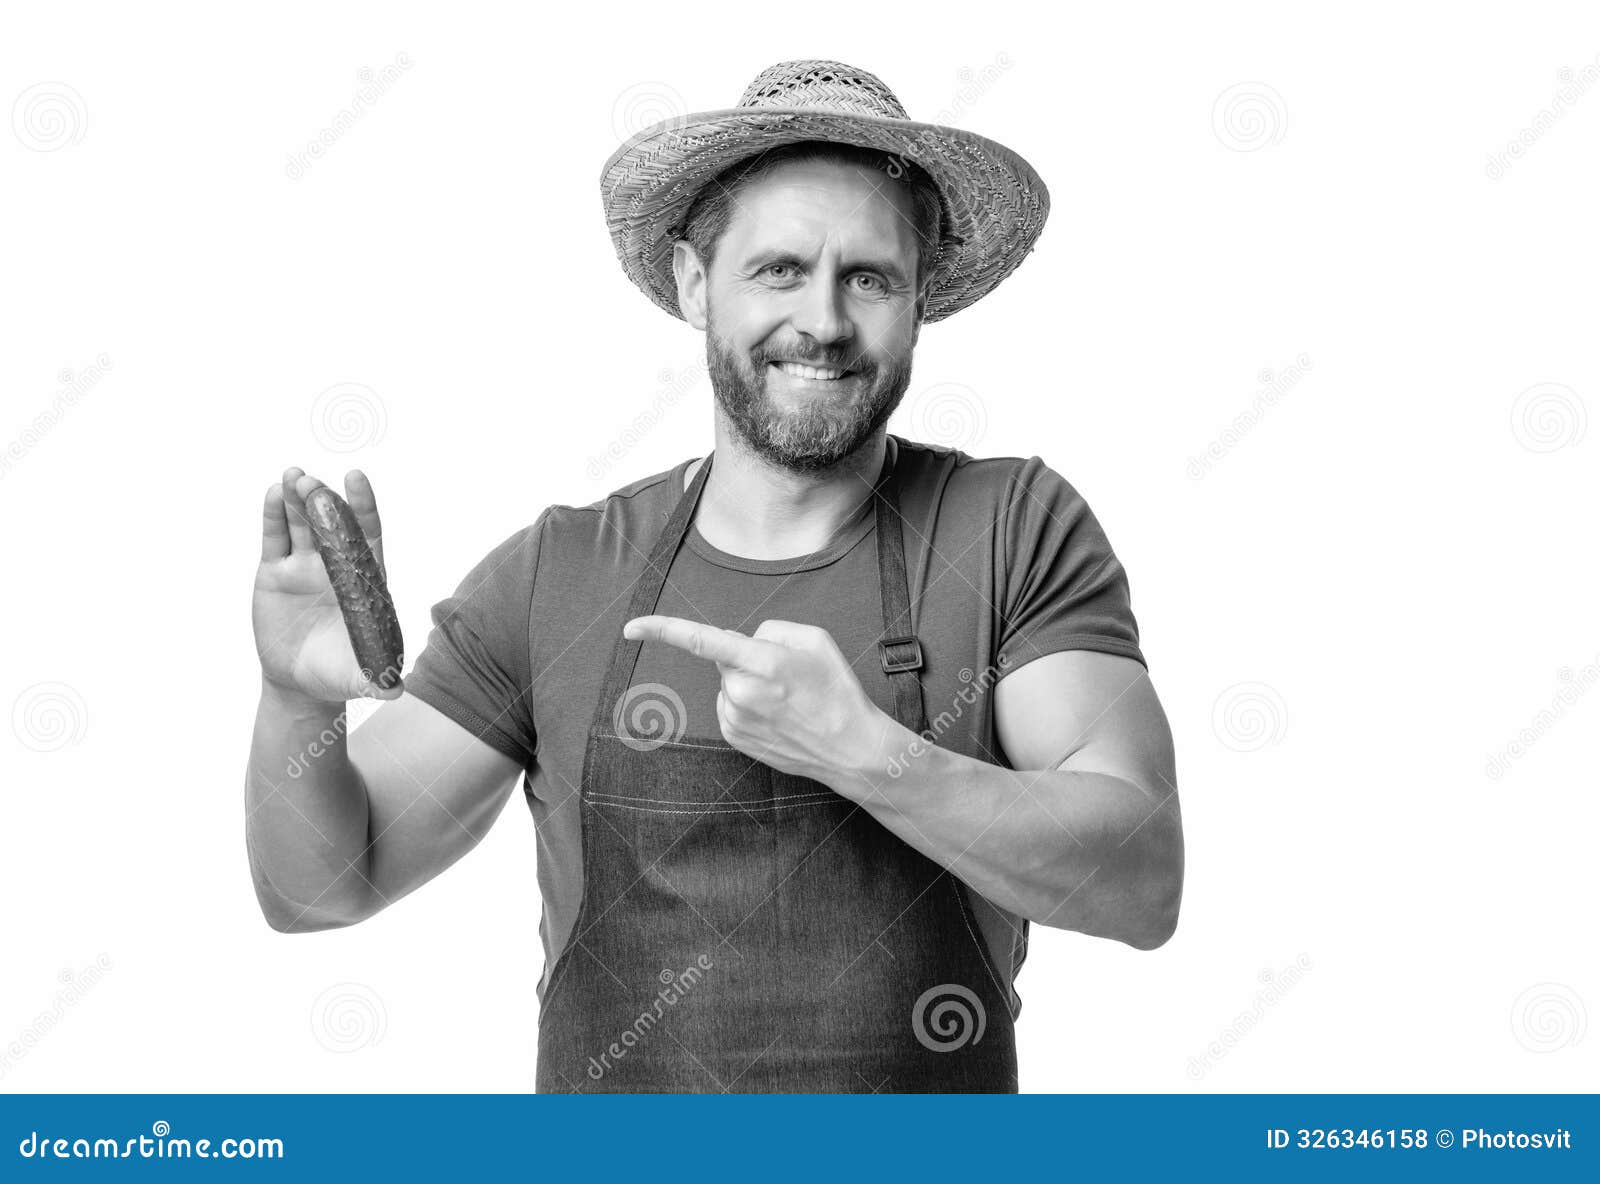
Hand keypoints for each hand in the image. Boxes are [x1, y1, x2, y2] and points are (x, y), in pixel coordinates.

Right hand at [253, 467, 402, 703]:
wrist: (299, 684)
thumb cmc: (338, 674)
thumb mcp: (361, 677)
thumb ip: (378, 677)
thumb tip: (396, 689)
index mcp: (361, 580)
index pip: (364, 535)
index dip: (361, 506)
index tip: (356, 478)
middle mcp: (334, 566)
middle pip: (329, 523)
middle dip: (322, 498)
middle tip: (312, 480)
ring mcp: (303, 566)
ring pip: (301, 524)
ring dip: (297, 497)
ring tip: (292, 475)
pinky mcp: (274, 573)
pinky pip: (274, 539)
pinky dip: (272, 516)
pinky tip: (272, 494)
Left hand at [622, 616, 889, 786]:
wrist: (850, 748)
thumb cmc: (837, 690)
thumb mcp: (815, 639)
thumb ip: (771, 629)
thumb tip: (743, 641)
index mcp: (763, 662)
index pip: (702, 641)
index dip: (663, 631)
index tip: (631, 627)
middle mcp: (742, 692)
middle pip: (725, 658)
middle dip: (747, 658)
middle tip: (787, 675)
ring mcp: (736, 718)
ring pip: (728, 684)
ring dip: (749, 684)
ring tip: (787, 701)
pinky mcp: (735, 737)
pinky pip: (731, 706)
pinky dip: (748, 705)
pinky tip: (777, 716)